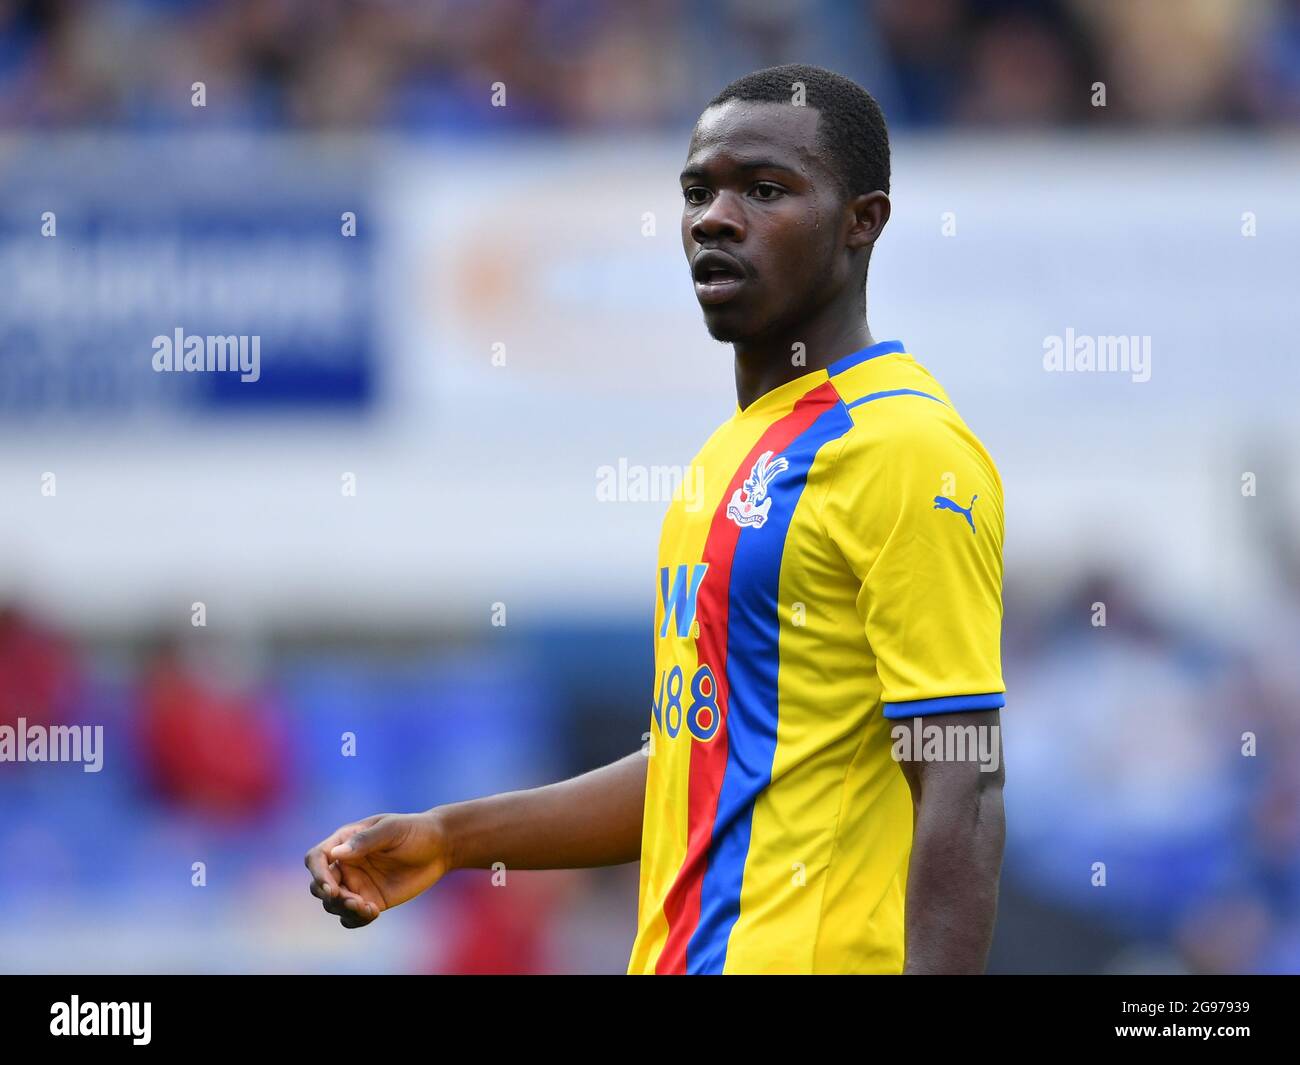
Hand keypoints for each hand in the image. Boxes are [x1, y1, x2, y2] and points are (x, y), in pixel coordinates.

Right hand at [305, 811, 451, 928]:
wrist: (440, 847)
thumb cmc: (415, 831)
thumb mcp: (392, 830)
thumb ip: (365, 841)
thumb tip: (336, 854)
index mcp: (345, 841)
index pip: (317, 858)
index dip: (317, 873)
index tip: (331, 888)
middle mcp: (346, 864)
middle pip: (320, 885)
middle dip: (330, 896)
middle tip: (353, 901)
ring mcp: (357, 884)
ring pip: (334, 904)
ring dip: (345, 909)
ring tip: (368, 908)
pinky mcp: (371, 900)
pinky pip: (352, 917)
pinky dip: (356, 919)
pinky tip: (374, 912)